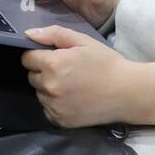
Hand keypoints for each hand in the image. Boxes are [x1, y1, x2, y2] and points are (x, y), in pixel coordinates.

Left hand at [21, 26, 139, 127]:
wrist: (127, 92)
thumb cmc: (106, 63)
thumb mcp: (83, 41)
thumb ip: (54, 34)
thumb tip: (28, 34)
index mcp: (52, 64)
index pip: (27, 58)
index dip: (38, 55)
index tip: (53, 56)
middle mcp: (49, 87)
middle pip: (32, 76)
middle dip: (43, 71)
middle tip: (65, 70)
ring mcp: (54, 106)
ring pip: (39, 93)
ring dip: (48, 88)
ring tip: (71, 84)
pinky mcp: (60, 121)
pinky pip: (47, 108)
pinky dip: (55, 103)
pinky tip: (72, 98)